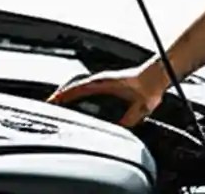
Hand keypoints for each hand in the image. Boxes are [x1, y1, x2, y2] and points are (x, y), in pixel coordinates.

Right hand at [46, 62, 167, 127]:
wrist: (157, 76)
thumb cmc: (149, 88)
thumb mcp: (140, 108)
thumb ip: (129, 119)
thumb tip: (119, 129)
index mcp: (104, 82)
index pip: (78, 88)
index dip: (64, 96)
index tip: (52, 102)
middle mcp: (101, 79)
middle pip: (73, 85)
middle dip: (60, 95)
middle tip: (48, 105)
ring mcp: (103, 79)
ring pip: (78, 85)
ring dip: (67, 93)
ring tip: (57, 104)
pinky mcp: (107, 82)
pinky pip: (86, 86)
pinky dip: (76, 92)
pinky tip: (75, 100)